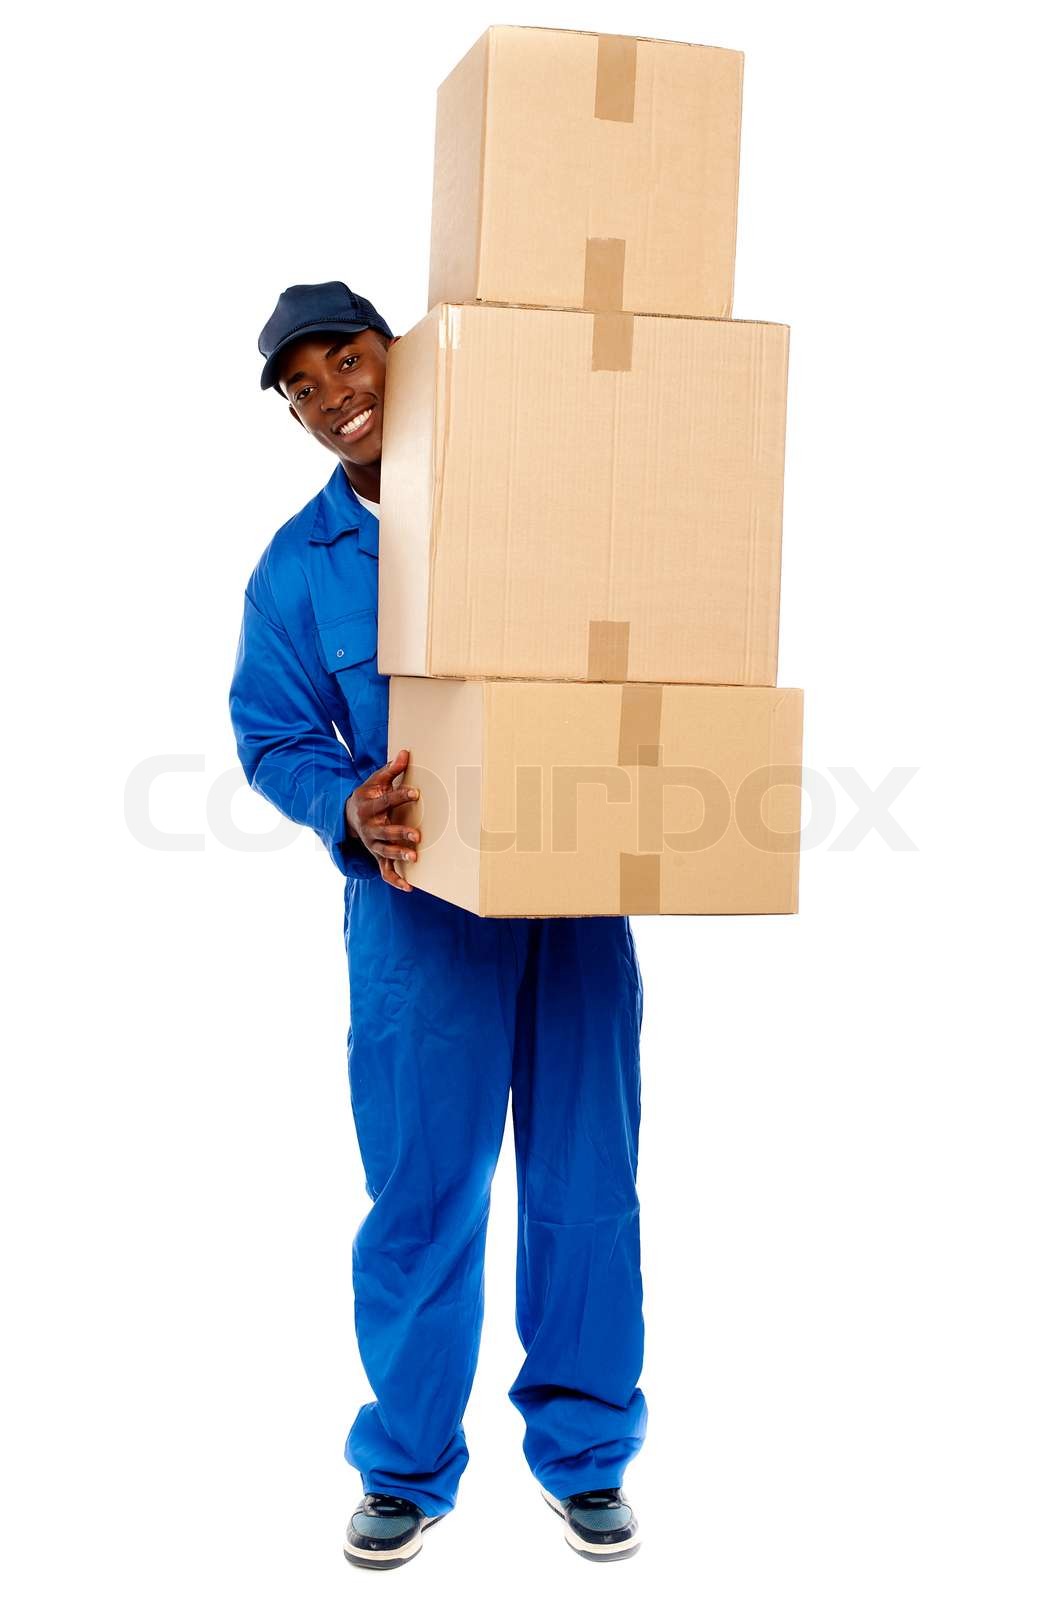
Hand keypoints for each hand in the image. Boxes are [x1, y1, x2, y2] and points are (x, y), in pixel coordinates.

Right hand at [344, 750, 420, 891]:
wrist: (347, 815)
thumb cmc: (367, 795)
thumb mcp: (375, 781)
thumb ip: (391, 770)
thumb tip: (406, 752)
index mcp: (369, 806)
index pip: (386, 801)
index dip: (400, 796)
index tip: (416, 793)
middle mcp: (369, 827)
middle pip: (385, 831)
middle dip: (400, 833)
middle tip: (417, 836)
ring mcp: (372, 843)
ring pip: (384, 852)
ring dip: (398, 855)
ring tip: (414, 857)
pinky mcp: (376, 855)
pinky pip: (385, 871)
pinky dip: (395, 880)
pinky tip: (409, 887)